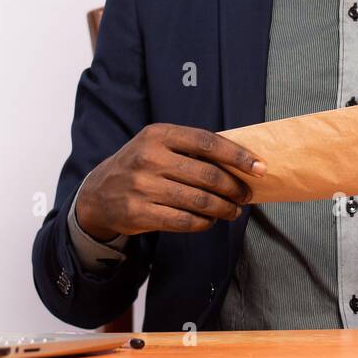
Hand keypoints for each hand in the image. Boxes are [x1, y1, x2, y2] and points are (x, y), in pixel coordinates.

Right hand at [76, 124, 265, 238]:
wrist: (98, 194)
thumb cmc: (140, 166)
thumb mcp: (158, 145)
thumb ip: (192, 149)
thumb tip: (240, 160)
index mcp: (159, 135)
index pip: (207, 143)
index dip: (237, 156)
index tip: (259, 167)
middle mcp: (149, 158)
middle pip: (207, 175)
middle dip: (234, 187)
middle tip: (246, 195)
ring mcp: (142, 187)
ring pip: (199, 201)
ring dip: (224, 208)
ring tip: (234, 210)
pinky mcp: (138, 213)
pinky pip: (184, 221)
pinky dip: (204, 222)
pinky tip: (211, 220)